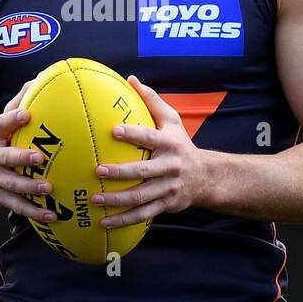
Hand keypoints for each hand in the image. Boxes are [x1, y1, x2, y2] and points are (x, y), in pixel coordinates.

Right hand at [0, 80, 56, 223]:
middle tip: (40, 157)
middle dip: (19, 158)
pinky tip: (53, 214)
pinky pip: (16, 207)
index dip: (10, 119)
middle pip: (2, 158)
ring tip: (49, 188)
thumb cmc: (5, 140)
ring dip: (29, 188)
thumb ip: (23, 100)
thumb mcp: (8, 122)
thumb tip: (44, 75)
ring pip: (9, 185)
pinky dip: (34, 211)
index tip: (26, 114)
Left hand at [94, 75, 206, 228]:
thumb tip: (130, 79)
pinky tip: (104, 222)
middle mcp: (171, 166)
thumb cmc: (181, 144)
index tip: (114, 131)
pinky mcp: (166, 205)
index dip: (133, 134)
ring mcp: (169, 188)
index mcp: (170, 143)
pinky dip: (124, 220)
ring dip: (117, 200)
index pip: (150, 137)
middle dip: (120, 173)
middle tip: (97, 171)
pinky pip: (143, 214)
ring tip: (95, 199)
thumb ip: (152, 101)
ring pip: (141, 197)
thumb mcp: (172, 120)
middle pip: (143, 171)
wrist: (207, 177)